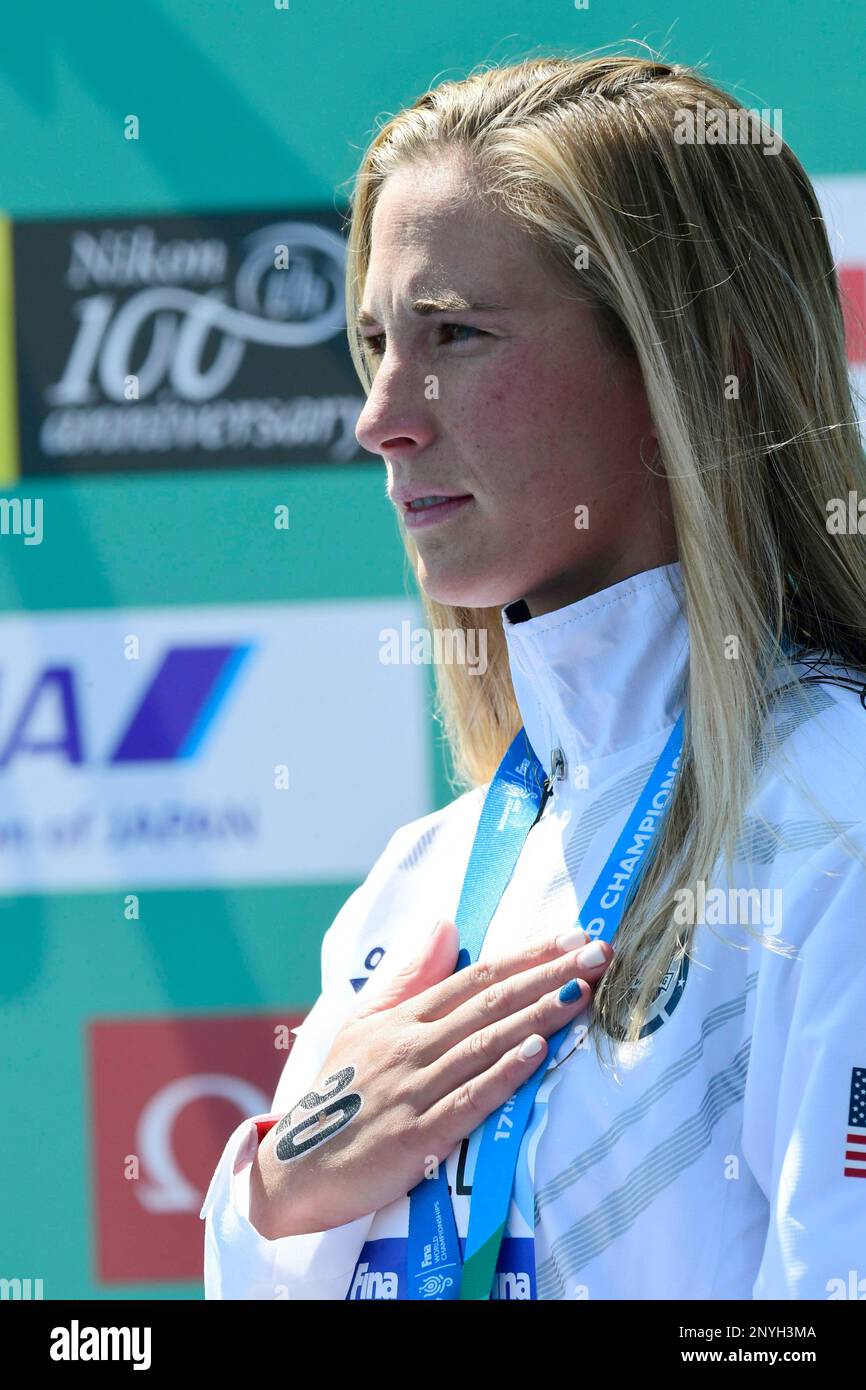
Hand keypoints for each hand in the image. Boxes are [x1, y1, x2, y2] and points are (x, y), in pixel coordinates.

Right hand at [249, 919, 612, 1238]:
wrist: (296, 1171)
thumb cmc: (338, 1093)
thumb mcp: (363, 1023)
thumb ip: (409, 976)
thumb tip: (446, 924)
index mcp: (404, 1018)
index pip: (477, 976)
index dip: (528, 955)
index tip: (575, 938)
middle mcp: (413, 1046)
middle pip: (491, 1002)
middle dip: (549, 976)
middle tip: (600, 954)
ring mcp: (415, 1089)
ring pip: (486, 1043)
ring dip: (538, 1015)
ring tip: (582, 992)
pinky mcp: (418, 1136)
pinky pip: (468, 1100)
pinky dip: (503, 1075)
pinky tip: (536, 1053)